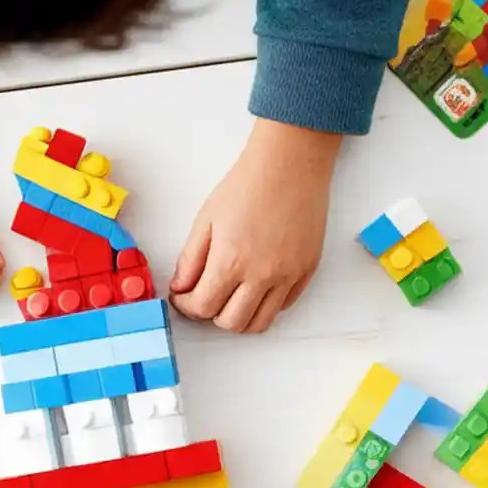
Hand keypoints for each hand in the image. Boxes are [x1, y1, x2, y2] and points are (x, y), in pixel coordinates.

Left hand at [170, 118, 340, 332]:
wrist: (290, 164)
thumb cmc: (247, 184)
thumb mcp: (206, 219)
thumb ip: (190, 259)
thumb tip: (181, 288)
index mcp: (231, 261)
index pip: (202, 307)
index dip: (186, 307)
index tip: (183, 296)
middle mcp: (262, 275)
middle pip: (231, 323)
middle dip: (211, 315)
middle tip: (205, 296)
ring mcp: (288, 276)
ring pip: (260, 323)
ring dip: (240, 317)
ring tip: (231, 296)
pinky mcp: (307, 271)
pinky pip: (284, 306)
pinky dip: (266, 305)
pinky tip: (255, 286)